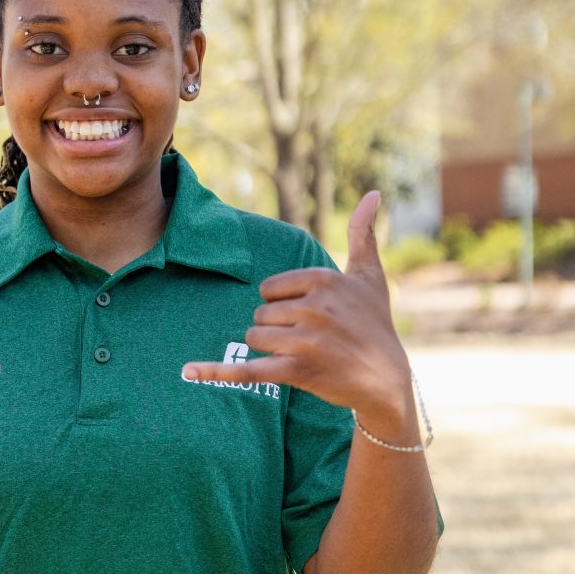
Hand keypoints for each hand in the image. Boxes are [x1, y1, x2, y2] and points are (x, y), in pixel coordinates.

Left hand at [182, 192, 410, 425]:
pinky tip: (188, 371)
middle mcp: (314, 307)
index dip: (283, 304)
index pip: (269, 288)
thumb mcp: (370, 277)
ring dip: (271, 349)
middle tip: (310, 339)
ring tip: (303, 355)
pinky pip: (248, 369)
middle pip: (260, 313)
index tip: (311, 315)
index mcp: (323, 279)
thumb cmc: (375, 324)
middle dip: (276, 328)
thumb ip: (363, 234)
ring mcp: (305, 340)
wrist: (387, 380)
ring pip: (254, 337)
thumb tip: (373, 193)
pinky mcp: (297, 370)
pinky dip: (217, 372)